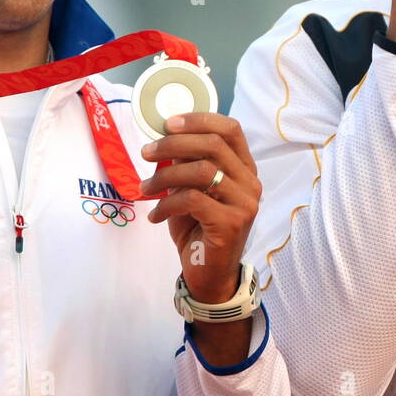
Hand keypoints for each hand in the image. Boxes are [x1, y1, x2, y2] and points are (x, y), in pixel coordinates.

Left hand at [141, 112, 260, 303]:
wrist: (209, 275)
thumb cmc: (198, 229)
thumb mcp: (190, 191)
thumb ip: (185, 166)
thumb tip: (166, 139)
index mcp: (244, 168)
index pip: (230, 129)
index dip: (199, 120)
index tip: (168, 123)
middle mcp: (251, 182)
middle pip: (214, 145)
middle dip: (173, 144)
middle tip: (146, 153)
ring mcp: (245, 203)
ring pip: (203, 170)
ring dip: (165, 176)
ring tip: (144, 188)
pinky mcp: (231, 223)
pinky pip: (194, 200)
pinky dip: (167, 204)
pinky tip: (155, 216)